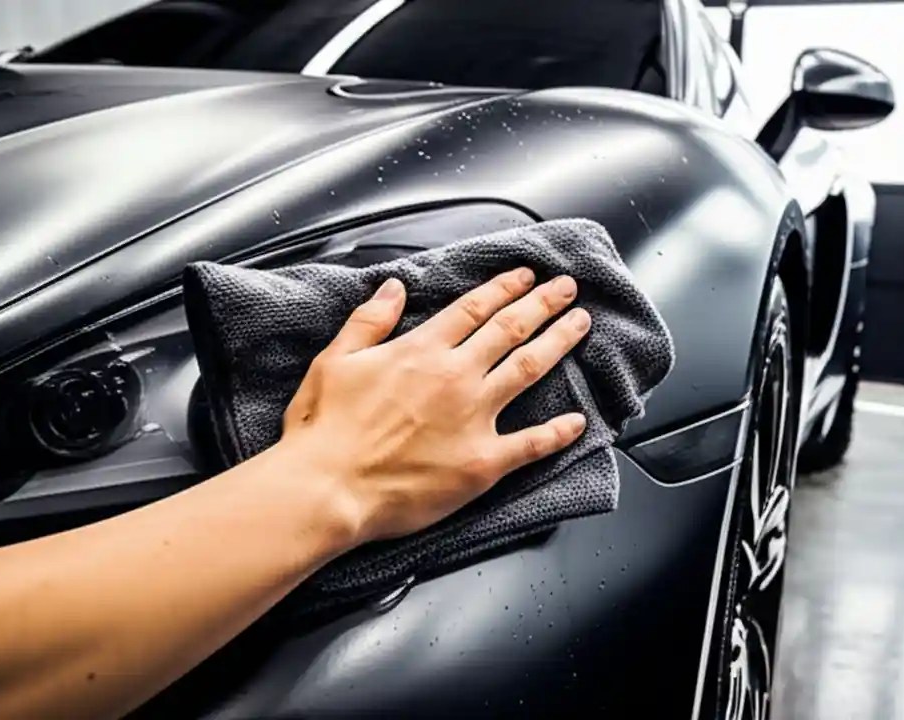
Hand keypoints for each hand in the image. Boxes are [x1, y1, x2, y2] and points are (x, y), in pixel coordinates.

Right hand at [275, 268, 590, 548]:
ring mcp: (474, 418)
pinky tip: (579, 422)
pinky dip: (558, 432)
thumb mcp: (334, 360)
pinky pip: (531, 444)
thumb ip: (370, 321)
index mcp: (421, 350)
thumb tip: (393, 286)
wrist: (327, 488)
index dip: (504, 288)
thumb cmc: (324, 431)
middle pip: (510, 329)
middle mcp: (455, 377)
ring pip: (529, 369)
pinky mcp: (482, 462)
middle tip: (567, 289)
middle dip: (543, 304)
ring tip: (579, 324)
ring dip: (558, 342)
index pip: (474, 308)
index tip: (526, 276)